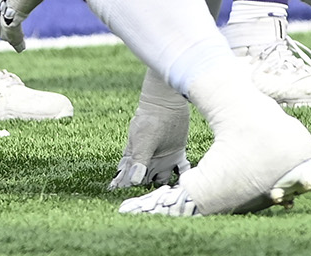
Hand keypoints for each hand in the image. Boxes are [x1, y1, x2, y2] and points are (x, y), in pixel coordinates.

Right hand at [109, 68, 190, 189]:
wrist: (167, 104)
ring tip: (171, 199)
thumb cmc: (150, 119)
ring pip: (163, 179)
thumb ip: (139, 159)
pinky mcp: (177, 154)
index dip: (124, 188)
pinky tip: (189, 184)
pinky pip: (180, 170)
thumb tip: (133, 180)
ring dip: (166, 188)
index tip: (121, 201)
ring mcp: (162, 158)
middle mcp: (147, 160)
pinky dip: (184, 177)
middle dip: (146, 192)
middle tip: (151, 206)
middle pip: (145, 180)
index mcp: (135, 157)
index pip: (127, 176)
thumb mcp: (143, 139)